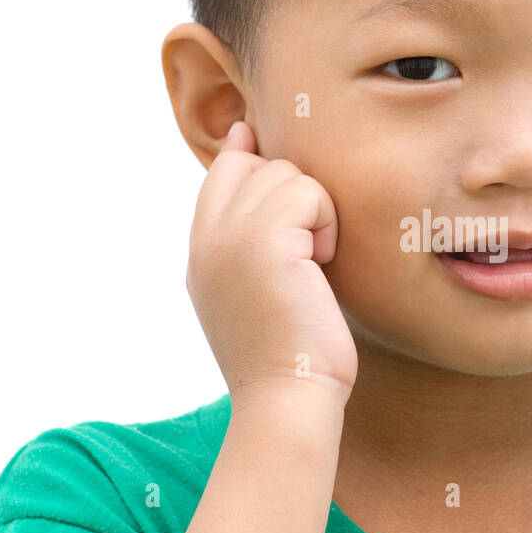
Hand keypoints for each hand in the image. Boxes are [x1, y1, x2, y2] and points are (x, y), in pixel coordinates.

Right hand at [185, 121, 357, 407]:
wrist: (288, 397)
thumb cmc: (292, 357)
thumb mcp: (259, 293)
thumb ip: (255, 243)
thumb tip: (272, 201)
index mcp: (203, 254)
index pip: (221, 174)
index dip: (244, 152)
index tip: (252, 135)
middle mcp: (207, 239)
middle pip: (257, 166)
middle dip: (296, 196)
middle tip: (309, 254)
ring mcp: (229, 235)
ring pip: (286, 173)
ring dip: (316, 214)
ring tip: (315, 265)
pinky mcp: (262, 237)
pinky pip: (308, 192)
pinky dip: (327, 225)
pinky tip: (322, 266)